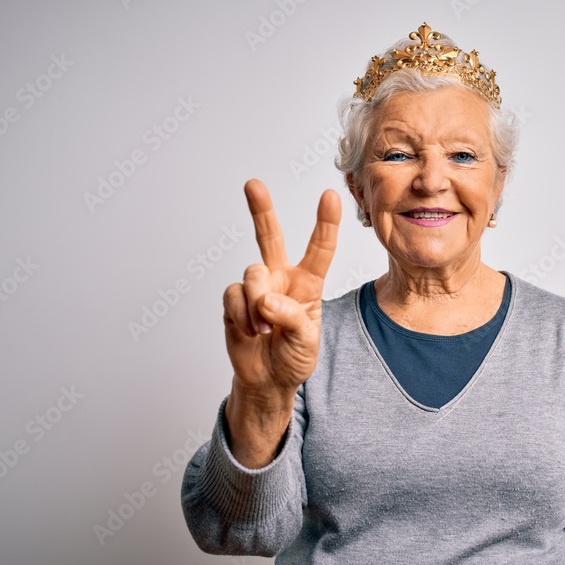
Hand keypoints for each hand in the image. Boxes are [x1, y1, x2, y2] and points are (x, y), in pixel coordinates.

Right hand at [223, 179, 341, 400]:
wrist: (267, 379)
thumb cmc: (294, 356)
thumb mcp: (306, 341)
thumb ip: (291, 317)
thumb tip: (264, 300)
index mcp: (308, 283)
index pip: (319, 249)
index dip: (325, 223)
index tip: (330, 196)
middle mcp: (281, 277)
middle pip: (269, 237)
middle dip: (260, 210)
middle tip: (253, 184)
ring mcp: (255, 287)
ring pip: (253, 273)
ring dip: (259, 304)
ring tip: (265, 330)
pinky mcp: (234, 300)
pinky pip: (234, 295)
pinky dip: (242, 316)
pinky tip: (250, 332)